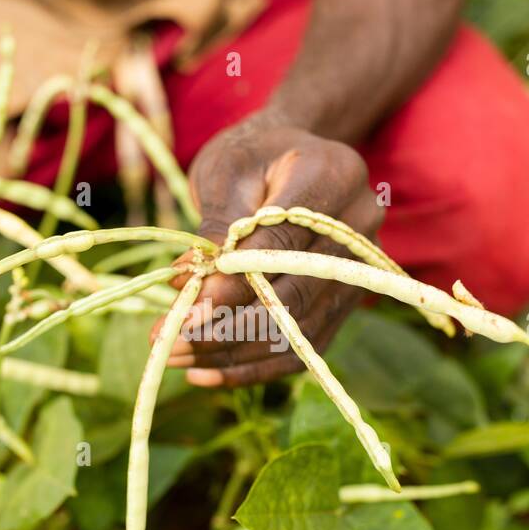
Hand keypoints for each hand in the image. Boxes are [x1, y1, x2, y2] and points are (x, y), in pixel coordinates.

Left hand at [156, 114, 380, 386]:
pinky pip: (304, 345)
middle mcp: (359, 227)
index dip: (233, 282)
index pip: (282, 243)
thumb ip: (216, 223)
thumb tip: (192, 282)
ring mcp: (359, 269)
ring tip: (176, 358)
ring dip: (235, 354)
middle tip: (169, 342)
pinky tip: (207, 371)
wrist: (292, 158)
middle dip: (228, 327)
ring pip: (300, 330)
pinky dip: (254, 366)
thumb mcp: (226, 171)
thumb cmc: (252, 158)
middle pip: (295, 294)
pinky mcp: (344, 300)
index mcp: (333, 175)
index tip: (185, 309)